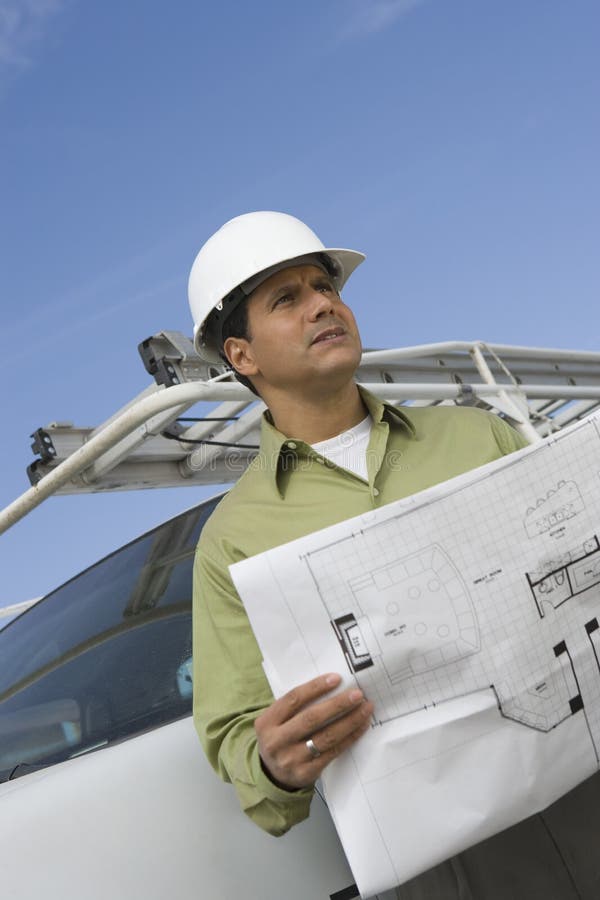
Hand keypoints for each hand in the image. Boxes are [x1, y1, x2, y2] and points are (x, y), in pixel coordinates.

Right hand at [254, 672, 373, 790]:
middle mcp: (276, 741)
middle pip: (311, 718)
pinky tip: (361, 726)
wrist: (271, 775)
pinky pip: (333, 752)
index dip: (315, 687)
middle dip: (337, 704)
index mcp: (266, 722)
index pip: (293, 699)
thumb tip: (331, 684)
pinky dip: (350, 737)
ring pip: (326, 737)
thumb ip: (294, 706)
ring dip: (349, 721)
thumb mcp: (276, 721)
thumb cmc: (280, 737)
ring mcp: (291, 759)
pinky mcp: (306, 773)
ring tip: (365, 709)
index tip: (336, 678)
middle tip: (357, 694)